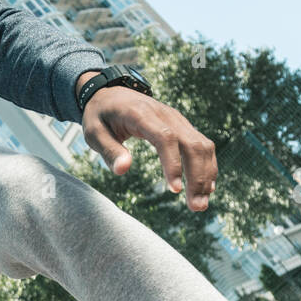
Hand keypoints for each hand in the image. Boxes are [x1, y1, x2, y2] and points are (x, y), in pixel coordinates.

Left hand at [77, 72, 217, 211]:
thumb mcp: (94, 132)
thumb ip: (109, 150)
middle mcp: (165, 115)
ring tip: (201, 204)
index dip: (173, 163)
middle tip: (196, 207)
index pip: (165, 138)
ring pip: (202, 145)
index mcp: (141, 114)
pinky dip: (206, 166)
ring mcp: (177, 119)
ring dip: (205, 175)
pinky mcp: (182, 126)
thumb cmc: (100, 116)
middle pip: (191, 143)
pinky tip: (206, 188)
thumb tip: (122, 170)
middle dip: (197, 176)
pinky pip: (201, 144)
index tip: (175, 190)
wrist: (110, 93)